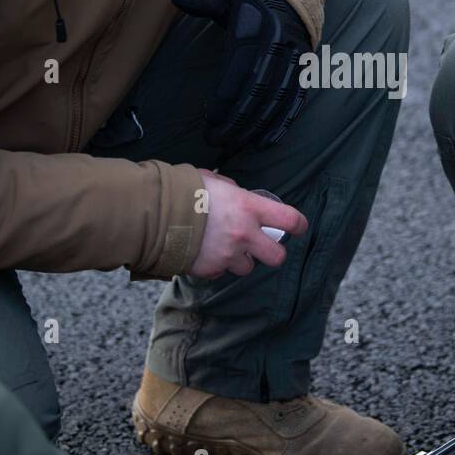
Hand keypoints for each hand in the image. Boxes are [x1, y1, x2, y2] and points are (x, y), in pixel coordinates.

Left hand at [172, 0, 311, 153]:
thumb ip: (203, 0)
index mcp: (258, 25)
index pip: (240, 69)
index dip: (225, 98)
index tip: (210, 121)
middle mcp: (281, 43)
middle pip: (259, 91)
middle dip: (238, 121)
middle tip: (217, 140)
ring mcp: (297, 57)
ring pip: (279, 100)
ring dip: (259, 127)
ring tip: (238, 145)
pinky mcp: (307, 66)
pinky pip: (297, 99)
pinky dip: (283, 123)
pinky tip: (267, 141)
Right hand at [187, 171, 307, 279]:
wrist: (155, 214)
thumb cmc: (184, 191)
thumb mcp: (214, 181)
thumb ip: (231, 190)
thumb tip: (237, 193)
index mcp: (249, 208)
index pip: (289, 220)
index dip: (299, 224)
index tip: (299, 227)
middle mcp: (244, 234)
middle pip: (277, 257)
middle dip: (273, 253)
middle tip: (263, 247)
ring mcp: (227, 255)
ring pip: (247, 268)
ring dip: (239, 260)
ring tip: (223, 247)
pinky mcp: (210, 270)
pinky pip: (220, 273)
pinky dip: (215, 265)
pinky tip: (203, 252)